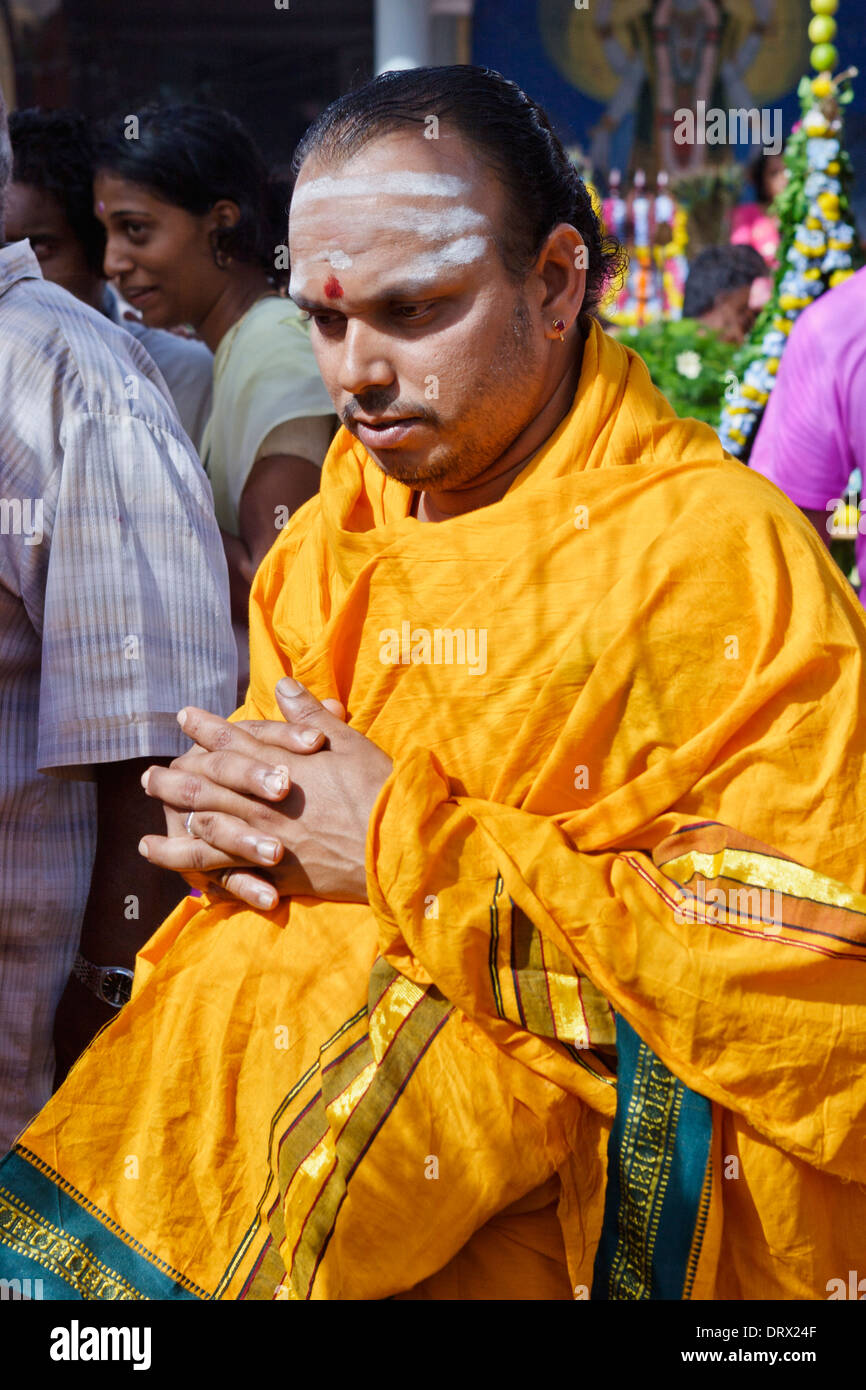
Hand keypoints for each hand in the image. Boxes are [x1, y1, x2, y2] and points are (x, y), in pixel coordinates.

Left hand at [139, 680, 392, 908]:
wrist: (398, 845)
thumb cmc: (380, 790)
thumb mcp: (349, 742)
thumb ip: (311, 715)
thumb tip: (283, 684)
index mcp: (282, 764)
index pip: (233, 741)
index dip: (206, 728)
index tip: (184, 718)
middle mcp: (264, 799)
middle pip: (206, 783)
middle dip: (175, 776)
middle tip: (149, 774)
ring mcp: (264, 836)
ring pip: (203, 823)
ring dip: (171, 812)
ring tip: (150, 809)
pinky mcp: (273, 870)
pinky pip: (220, 867)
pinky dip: (187, 861)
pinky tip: (162, 856)